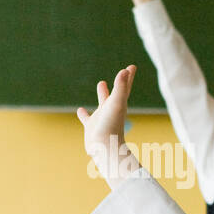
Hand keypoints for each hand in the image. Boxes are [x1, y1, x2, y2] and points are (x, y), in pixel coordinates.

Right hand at [76, 65, 138, 189]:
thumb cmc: (112, 125)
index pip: (125, 86)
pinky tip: (80, 110)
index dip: (128, 76)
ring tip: (101, 83)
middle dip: (120, 82)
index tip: (132, 66)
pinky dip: (84, 114)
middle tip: (122, 71)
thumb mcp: (116, 103)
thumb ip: (121, 87)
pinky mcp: (92, 127)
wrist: (104, 147)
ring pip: (102, 103)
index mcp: (119, 104)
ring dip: (102, 93)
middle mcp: (112, 110)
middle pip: (117, 92)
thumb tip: (125, 70)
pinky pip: (87, 118)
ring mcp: (102, 118)